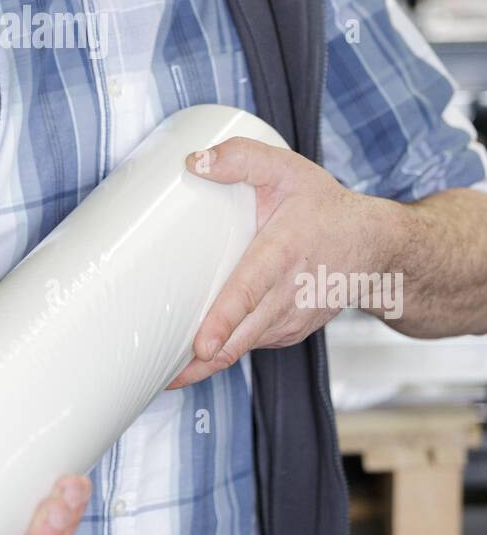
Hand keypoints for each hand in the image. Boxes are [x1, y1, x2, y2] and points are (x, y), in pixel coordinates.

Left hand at [165, 136, 399, 388]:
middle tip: (158, 376)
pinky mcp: (288, 332)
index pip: (250, 291)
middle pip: (240, 338)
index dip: (224, 320)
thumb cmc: (326, 208)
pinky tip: (195, 352)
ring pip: (243, 347)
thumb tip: (194, 162)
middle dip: (200, 362)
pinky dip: (224, 350)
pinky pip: (250, 344)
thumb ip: (241, 158)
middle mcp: (289, 294)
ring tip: (164, 370)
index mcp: (284, 252)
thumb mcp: (287, 169)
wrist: (375, 247)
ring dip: (205, 363)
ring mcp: (291, 319)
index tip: (201, 345)